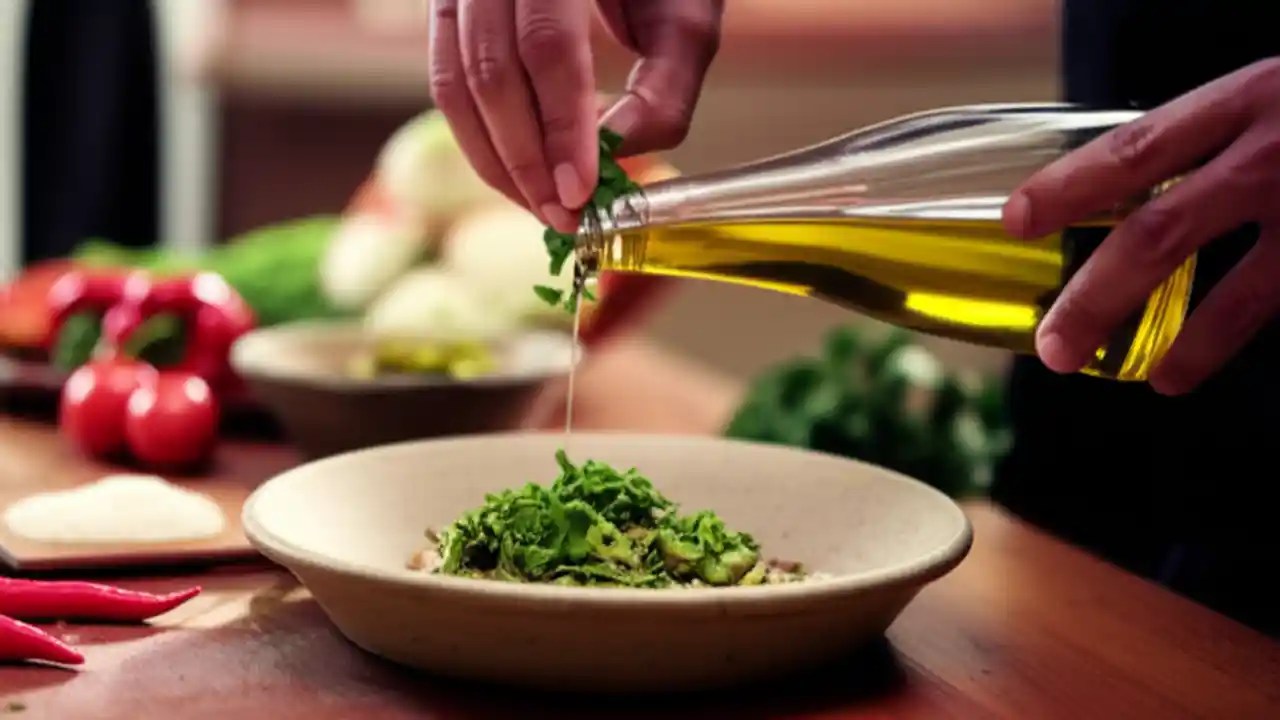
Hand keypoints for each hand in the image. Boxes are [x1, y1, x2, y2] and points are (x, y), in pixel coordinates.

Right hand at [428, 1, 723, 232]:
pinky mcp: (446, 7)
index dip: (560, 127)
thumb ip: (666, 84)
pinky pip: (445, 80)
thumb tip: (616, 155)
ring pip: (454, 83)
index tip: (579, 191)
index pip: (548, 46)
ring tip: (541, 206)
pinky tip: (517, 173)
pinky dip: (478, 136)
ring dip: (495, 160)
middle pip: (491, 71)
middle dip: (525, 159)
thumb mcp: (687, 14)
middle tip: (562, 217)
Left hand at [1003, 57, 1279, 394]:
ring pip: (1245, 294)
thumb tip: (1133, 193)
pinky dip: (1248, 338)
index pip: (1134, 148)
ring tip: (1155, 378)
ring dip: (1190, 345)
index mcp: (1250, 99)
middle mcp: (1278, 153)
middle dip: (1097, 296)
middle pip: (1161, 231)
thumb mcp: (1276, 96)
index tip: (1015, 219)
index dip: (1069, 186)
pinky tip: (1225, 361)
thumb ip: (1218, 138)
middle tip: (1054, 348)